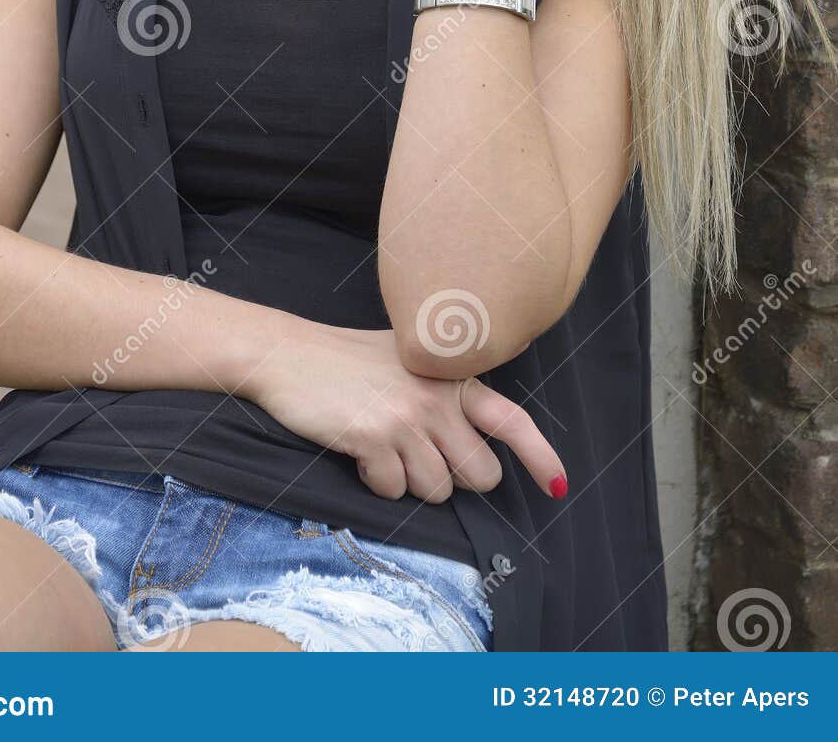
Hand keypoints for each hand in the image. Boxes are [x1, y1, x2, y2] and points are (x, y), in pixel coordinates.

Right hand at [253, 322, 565, 504]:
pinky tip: (358, 450)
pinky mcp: (373, 439)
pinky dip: (375, 481)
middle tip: (420, 455)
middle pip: (479, 476)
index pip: (511, 420)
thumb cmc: (347, 359)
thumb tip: (485, 424)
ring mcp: (406, 419)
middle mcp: (437, 398)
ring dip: (409, 481)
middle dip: (455, 479)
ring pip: (436, 491)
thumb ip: (447, 388)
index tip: (558, 486)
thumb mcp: (408, 357)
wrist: (288, 355)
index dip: (539, 456)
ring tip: (382, 444)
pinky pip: (392, 492)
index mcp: (452, 377)